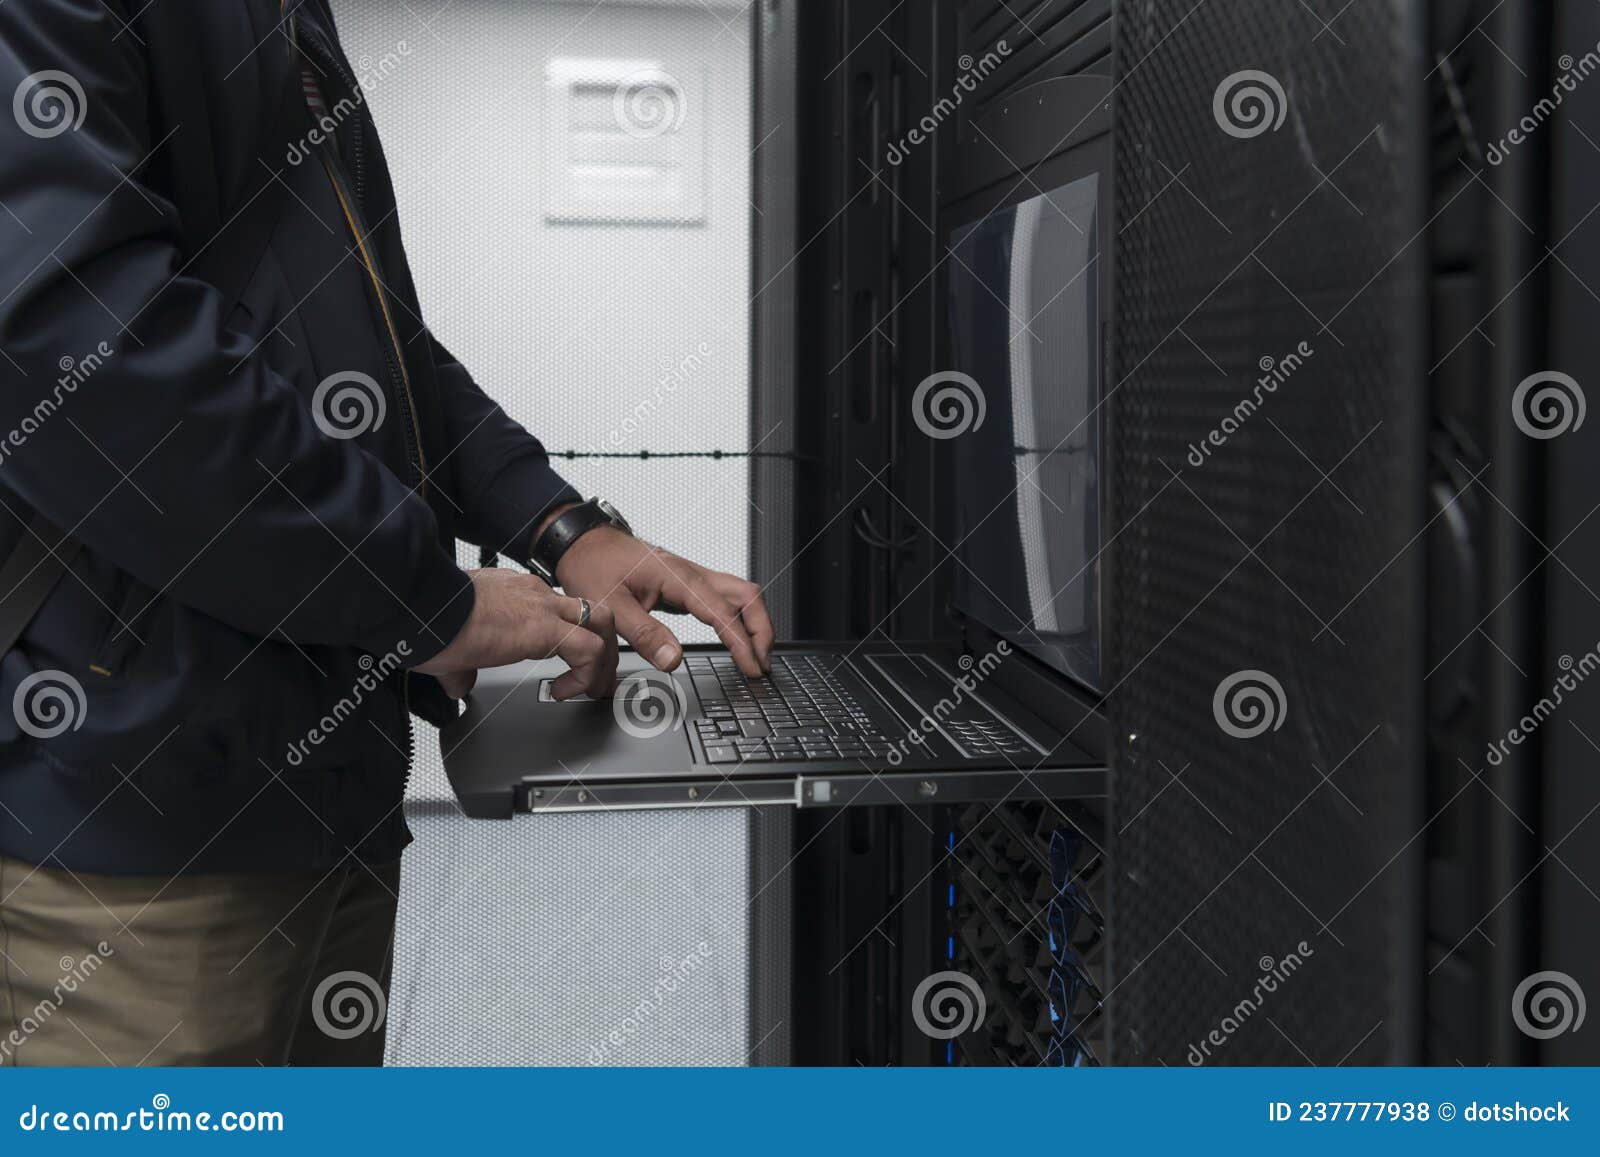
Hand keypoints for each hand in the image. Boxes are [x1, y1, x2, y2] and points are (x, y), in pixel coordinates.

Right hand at [414, 568, 618, 699]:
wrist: (419, 607)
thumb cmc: (427, 619)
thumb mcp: (450, 644)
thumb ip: (461, 664)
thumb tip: (458, 683)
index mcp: (514, 594)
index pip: (557, 610)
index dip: (568, 640)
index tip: (562, 667)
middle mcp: (534, 595)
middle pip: (590, 610)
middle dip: (603, 646)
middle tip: (597, 679)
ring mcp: (542, 609)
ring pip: (602, 623)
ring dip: (604, 661)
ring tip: (592, 690)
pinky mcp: (543, 629)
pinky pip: (588, 650)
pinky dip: (586, 676)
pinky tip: (565, 692)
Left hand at [554, 527, 773, 676]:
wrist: (584, 544)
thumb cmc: (594, 567)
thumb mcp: (610, 606)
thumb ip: (644, 634)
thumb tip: (674, 661)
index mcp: (677, 576)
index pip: (723, 611)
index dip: (742, 642)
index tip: (751, 667)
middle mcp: (691, 573)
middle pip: (747, 596)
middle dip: (762, 630)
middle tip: (762, 664)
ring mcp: (692, 577)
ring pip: (741, 594)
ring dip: (754, 623)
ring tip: (755, 656)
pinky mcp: (687, 584)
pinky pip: (725, 598)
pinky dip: (738, 619)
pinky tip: (735, 638)